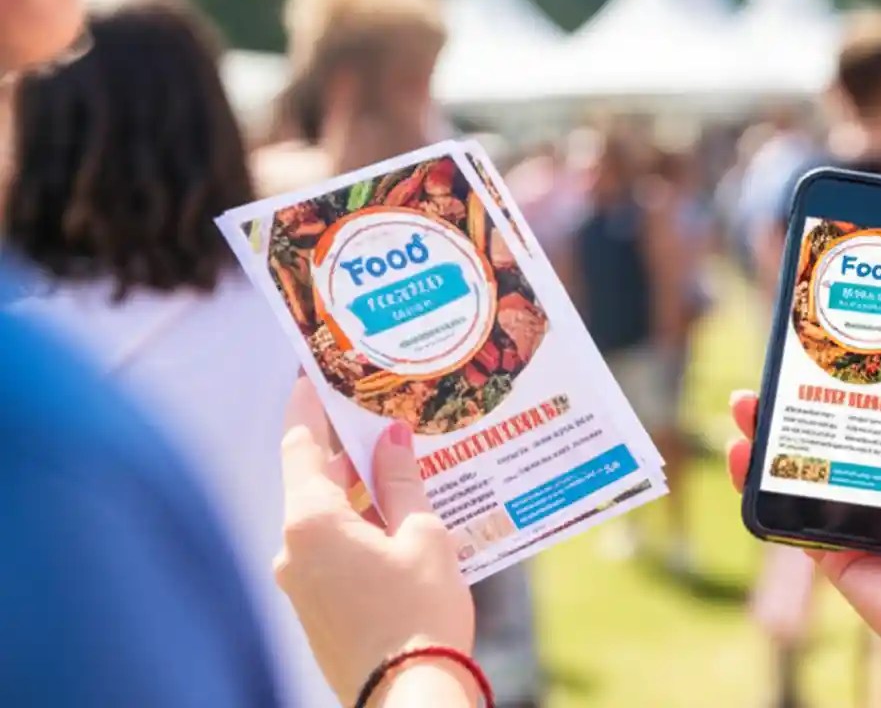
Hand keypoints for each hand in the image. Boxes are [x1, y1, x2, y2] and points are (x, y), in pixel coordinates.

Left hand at [273, 377, 474, 706]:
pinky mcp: (313, 610)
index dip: (309, 405)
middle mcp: (291, 548)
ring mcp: (298, 583)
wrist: (407, 699)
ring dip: (358, 494)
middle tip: (381, 419)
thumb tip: (391, 439)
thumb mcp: (423, 536)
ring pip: (324, 519)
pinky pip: (329, 552)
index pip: (300, 444)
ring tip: (402, 472)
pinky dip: (356, 529)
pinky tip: (395, 525)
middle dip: (347, 452)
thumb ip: (402, 483)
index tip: (314, 372)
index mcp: (311, 521)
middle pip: (313, 481)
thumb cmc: (419, 614)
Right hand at [726, 342, 880, 706]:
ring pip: (801, 472)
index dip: (853, 390)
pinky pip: (787, 515)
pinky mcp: (830, 555)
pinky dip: (756, 486)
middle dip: (798, 408)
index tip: (828, 358)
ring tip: (744, 406)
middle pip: (831, 441)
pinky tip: (739, 454)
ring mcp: (855, 525)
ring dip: (767, 439)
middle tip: (775, 376)